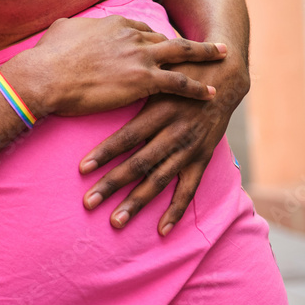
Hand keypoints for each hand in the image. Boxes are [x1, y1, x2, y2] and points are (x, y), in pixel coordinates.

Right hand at [4, 15, 225, 117]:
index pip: (142, 29)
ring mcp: (140, 56)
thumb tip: (70, 27)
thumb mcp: (62, 29)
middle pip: (166, 37)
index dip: (153, 39)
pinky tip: (210, 93)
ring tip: (223, 57)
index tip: (160, 45)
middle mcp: (132, 35)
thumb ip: (74, 27)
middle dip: (188, 42)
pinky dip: (197, 87)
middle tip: (209, 45)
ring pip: (182, 53)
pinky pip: (179, 82)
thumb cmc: (48, 57)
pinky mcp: (143, 79)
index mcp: (114, 23)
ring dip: (205, 55)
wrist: (46, 75)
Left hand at [79, 51, 249, 233]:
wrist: (223, 76)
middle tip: (88, 202)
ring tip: (116, 220)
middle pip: (138, 164)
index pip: (126, 137)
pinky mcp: (203, 158)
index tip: (81, 168)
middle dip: (112, 185)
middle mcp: (174, 132)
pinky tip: (161, 230)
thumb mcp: (154, 77)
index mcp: (159, 111)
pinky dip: (176, 210)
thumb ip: (129, 87)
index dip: (104, 153)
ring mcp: (190, 148)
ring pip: (159, 180)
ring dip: (137, 202)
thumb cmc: (178, 74)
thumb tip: (92, 91)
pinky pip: (189, 189)